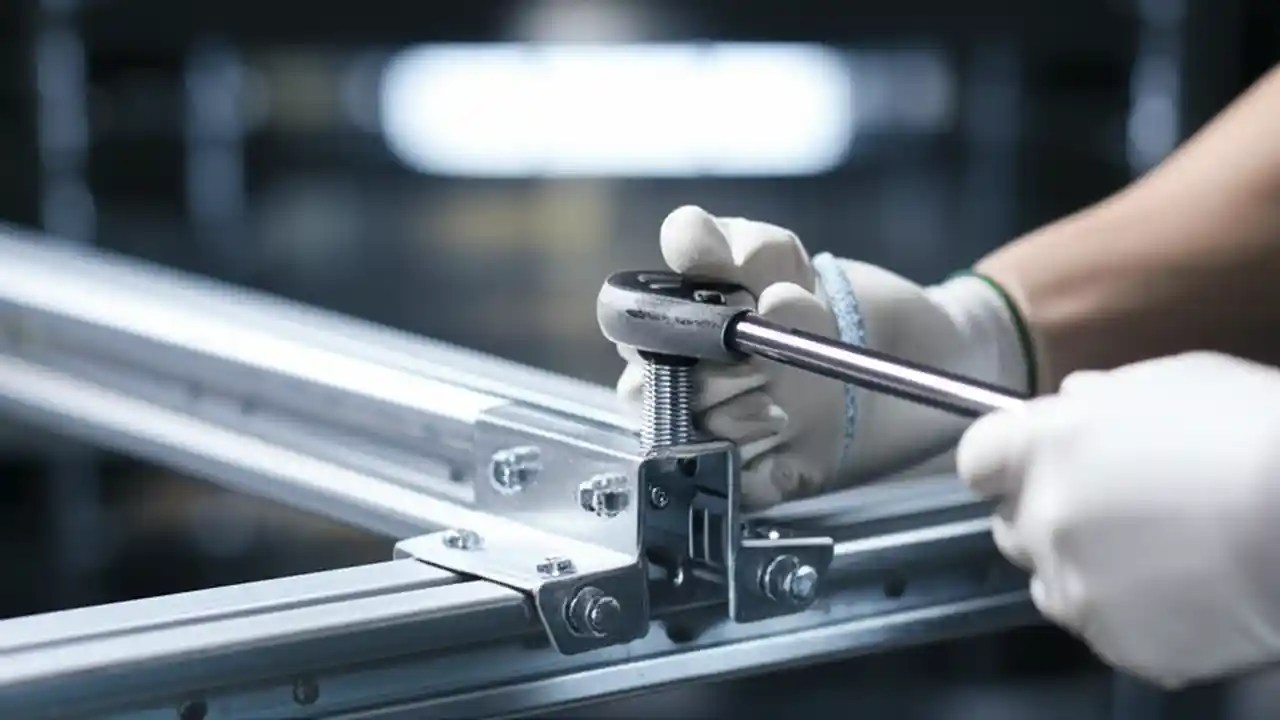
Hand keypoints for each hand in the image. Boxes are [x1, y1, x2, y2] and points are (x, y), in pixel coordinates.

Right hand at [616, 205, 1027, 507]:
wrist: (930, 354)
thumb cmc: (848, 304)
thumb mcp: (788, 259)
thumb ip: (735, 243)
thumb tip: (684, 233)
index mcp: (688, 329)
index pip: (632, 332)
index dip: (663, 327)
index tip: (717, 313)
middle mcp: (701, 384)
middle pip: (653, 394)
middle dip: (712, 375)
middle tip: (760, 355)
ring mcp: (733, 433)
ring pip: (693, 440)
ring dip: (738, 421)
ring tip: (786, 404)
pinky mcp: (771, 478)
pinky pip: (740, 487)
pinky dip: (761, 471)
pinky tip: (793, 447)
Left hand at [958, 352, 1279, 687]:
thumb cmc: (1247, 432)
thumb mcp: (1170, 382)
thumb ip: (1100, 397)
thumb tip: (1071, 402)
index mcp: (1041, 448)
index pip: (977, 459)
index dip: (1003, 462)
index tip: (1031, 464)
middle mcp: (1041, 521)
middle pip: (1011, 525)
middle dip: (1046, 516)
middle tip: (1112, 511)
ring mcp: (1076, 589)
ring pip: (1052, 584)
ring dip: (1083, 570)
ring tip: (1156, 558)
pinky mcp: (1117, 644)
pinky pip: (1105, 629)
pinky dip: (1132, 616)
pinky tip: (1184, 595)